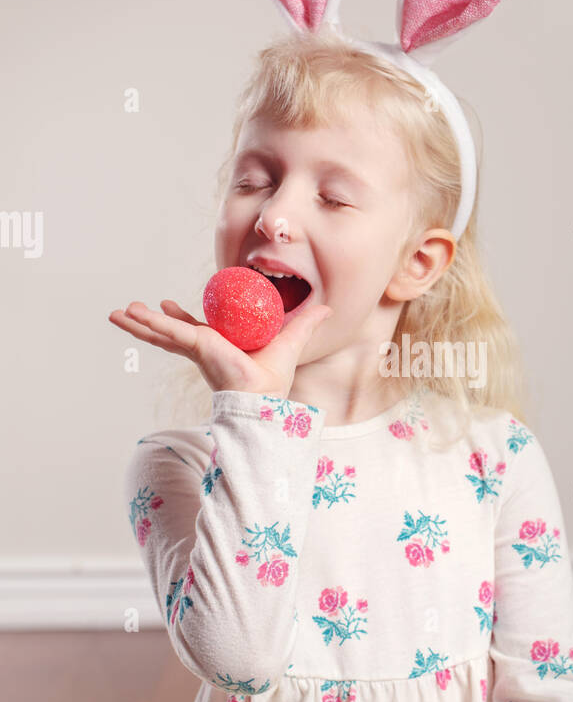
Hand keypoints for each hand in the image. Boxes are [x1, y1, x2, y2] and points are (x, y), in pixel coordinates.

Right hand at [107, 297, 332, 397]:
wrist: (265, 396)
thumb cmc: (276, 376)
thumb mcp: (292, 338)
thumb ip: (306, 322)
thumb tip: (326, 307)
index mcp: (220, 346)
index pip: (196, 330)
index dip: (182, 318)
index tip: (171, 306)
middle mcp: (205, 348)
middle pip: (171, 330)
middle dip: (150, 321)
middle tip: (131, 310)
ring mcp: (197, 348)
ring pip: (163, 331)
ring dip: (139, 322)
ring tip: (116, 313)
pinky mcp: (196, 347)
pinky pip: (169, 331)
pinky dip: (149, 323)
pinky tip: (129, 316)